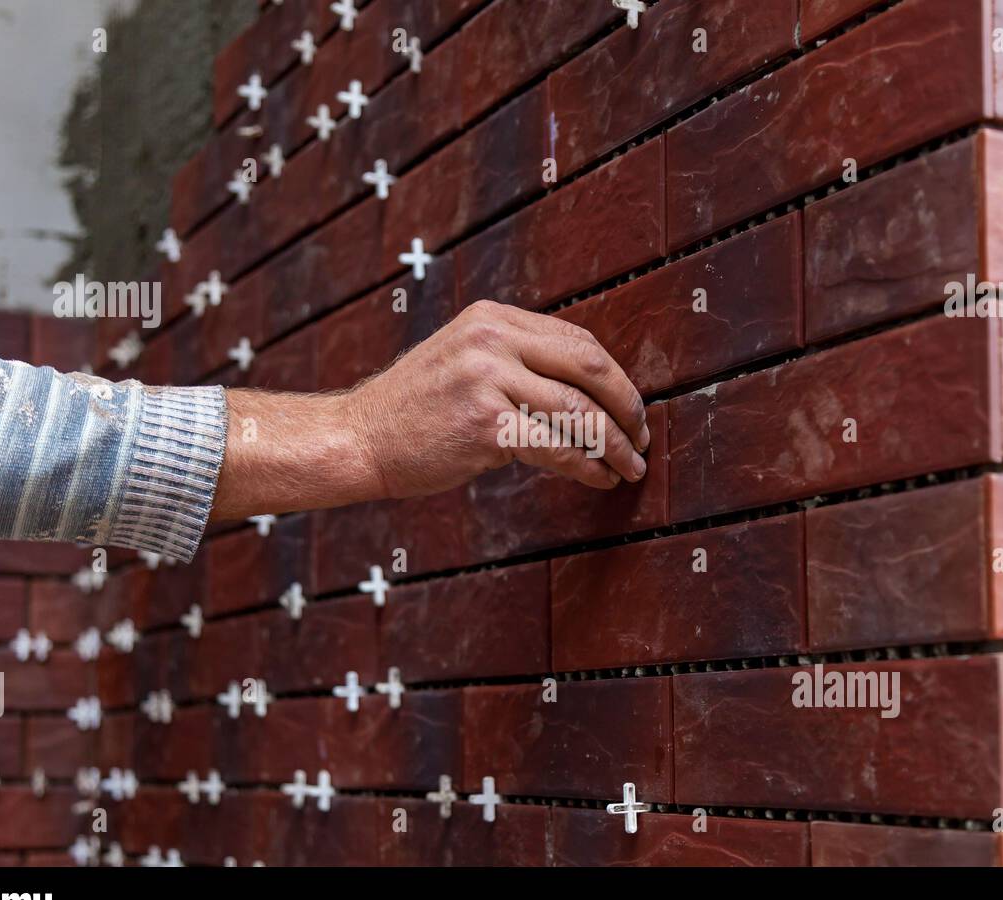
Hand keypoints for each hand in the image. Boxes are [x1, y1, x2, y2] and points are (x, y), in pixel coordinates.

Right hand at [343, 300, 650, 499]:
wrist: (360, 437)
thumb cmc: (415, 408)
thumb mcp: (463, 358)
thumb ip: (514, 358)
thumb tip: (584, 387)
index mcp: (492, 318)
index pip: (577, 339)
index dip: (614, 376)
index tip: (630, 406)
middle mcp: (493, 340)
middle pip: (589, 366)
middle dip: (626, 406)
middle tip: (642, 437)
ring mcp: (488, 380)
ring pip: (579, 412)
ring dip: (614, 445)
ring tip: (629, 467)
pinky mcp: (486, 425)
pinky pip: (556, 448)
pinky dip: (586, 467)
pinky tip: (598, 479)